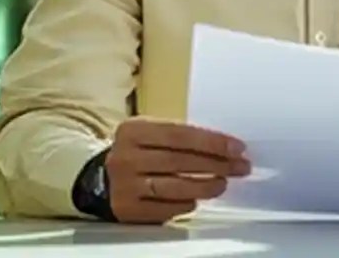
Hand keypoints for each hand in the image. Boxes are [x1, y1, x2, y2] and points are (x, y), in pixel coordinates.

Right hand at [105, 118, 251, 223]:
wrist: (99, 179)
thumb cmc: (138, 152)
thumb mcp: (150, 133)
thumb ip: (180, 136)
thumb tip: (224, 147)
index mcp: (133, 130)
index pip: (180, 134)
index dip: (212, 142)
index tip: (237, 148)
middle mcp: (125, 156)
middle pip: (180, 160)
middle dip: (216, 164)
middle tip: (240, 167)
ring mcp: (124, 184)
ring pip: (174, 186)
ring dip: (205, 186)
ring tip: (223, 183)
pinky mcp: (127, 209)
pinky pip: (165, 208)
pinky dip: (185, 203)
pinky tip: (197, 198)